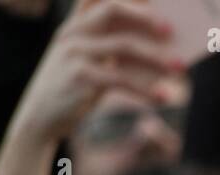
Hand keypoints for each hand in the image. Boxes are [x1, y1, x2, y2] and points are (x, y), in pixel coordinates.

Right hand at [0, 0, 183, 174]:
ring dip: (156, 57)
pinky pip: (121, 79)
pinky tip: (163, 97)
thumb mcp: (86, 61)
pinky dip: (145, 89)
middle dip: (145, 17)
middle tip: (171, 31)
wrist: (39, 119)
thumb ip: (110, 47)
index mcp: (74, 24)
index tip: (156, 0)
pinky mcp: (80, 78)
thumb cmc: (72, 88)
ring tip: (180, 68)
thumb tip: (157, 45)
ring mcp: (74, 53)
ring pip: (123, 45)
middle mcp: (72, 32)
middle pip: (112, 9)